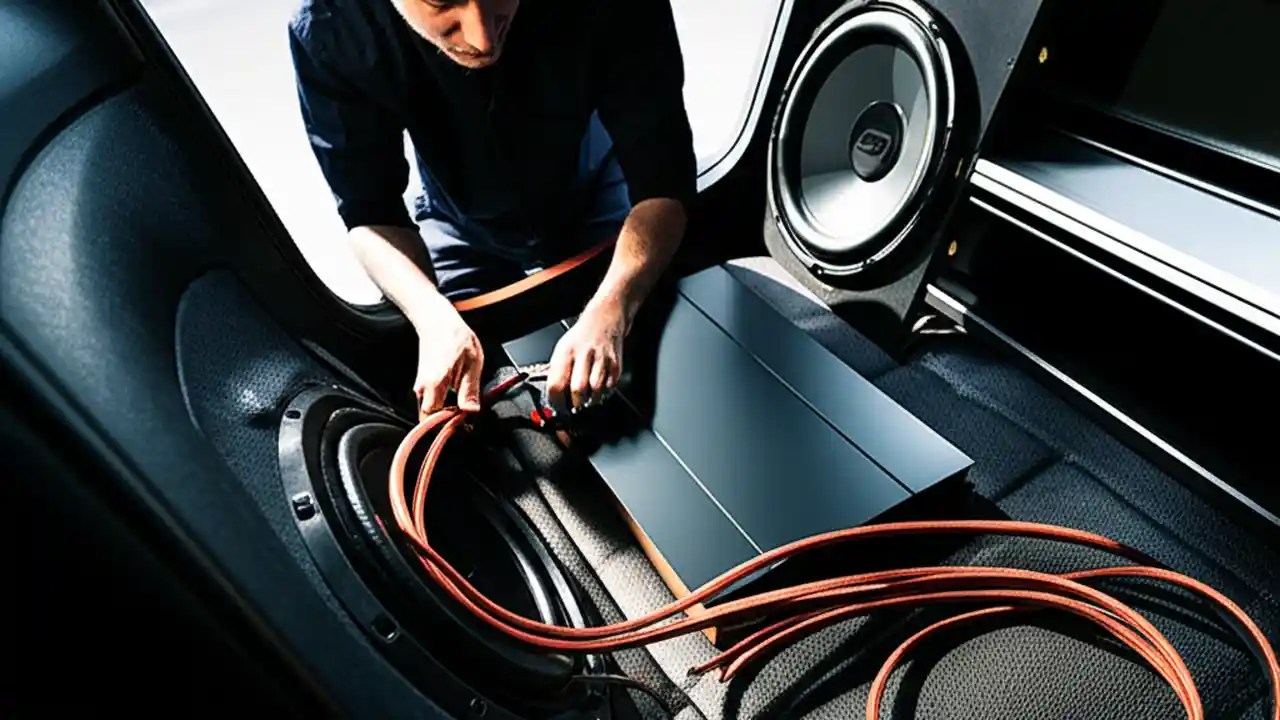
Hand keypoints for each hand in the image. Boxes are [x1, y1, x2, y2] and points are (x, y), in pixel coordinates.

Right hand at [412, 298, 483, 415]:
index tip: (462, 424)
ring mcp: (421, 386)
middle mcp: (423, 388)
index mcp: (435, 384)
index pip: (433, 419)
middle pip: (430, 418)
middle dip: (447, 422)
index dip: (448, 426)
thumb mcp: (472, 363)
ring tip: (462, 406)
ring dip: (445, 412)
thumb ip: (470, 391)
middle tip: (465, 418)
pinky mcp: (423, 383)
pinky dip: (442, 404)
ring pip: (430, 410)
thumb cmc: (454, 337)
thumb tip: (471, 412)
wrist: (437, 320)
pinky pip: (431, 401)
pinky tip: (455, 398)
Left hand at [547, 300, 626, 412]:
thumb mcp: (562, 348)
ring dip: (589, 400)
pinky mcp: (616, 365)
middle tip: (573, 407)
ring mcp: (602, 360)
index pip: (556, 383)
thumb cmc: (581, 337)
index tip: (557, 406)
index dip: (556, 401)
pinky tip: (598, 391)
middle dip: (575, 404)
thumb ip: (558, 371)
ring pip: (595, 391)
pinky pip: (609, 388)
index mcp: (566, 352)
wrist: (605, 319)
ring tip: (585, 399)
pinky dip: (603, 394)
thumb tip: (554, 396)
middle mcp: (584, 355)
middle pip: (578, 389)